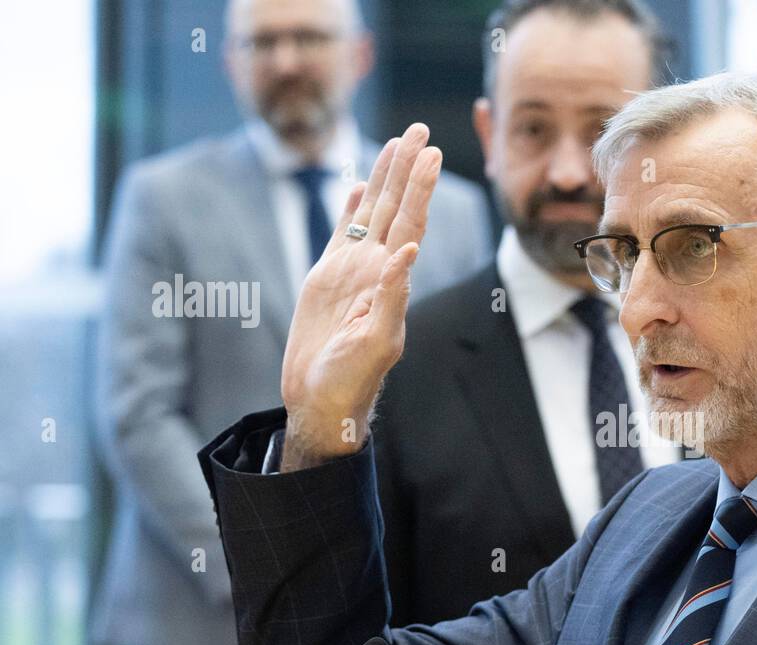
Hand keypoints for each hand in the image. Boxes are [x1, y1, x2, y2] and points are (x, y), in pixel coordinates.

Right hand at [279, 123, 441, 470]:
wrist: (322, 400)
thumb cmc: (350, 380)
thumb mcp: (376, 341)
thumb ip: (393, 295)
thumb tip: (408, 250)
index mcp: (393, 281)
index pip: (411, 224)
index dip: (421, 188)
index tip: (432, 153)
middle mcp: (377, 270)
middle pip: (395, 207)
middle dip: (408, 168)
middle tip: (419, 128)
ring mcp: (352, 271)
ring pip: (370, 213)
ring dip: (383, 179)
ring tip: (395, 144)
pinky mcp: (328, 279)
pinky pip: (341, 234)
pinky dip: (350, 208)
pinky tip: (356, 187)